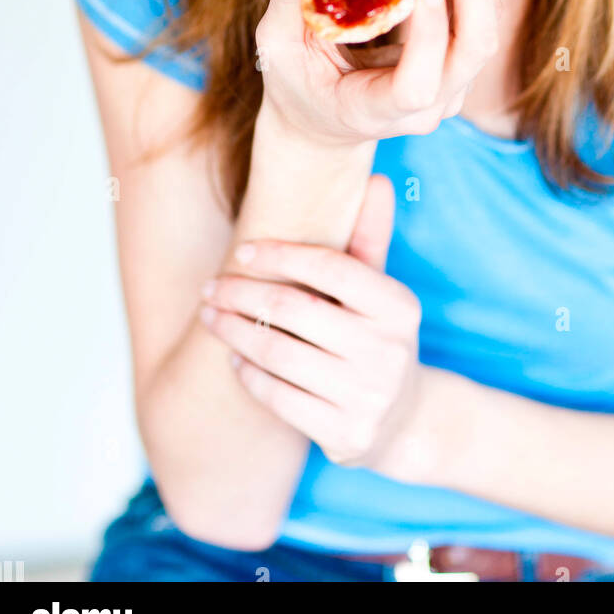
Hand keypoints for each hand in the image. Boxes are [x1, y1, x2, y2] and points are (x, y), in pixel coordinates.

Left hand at [197, 175, 423, 469]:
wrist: (404, 421)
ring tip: (210, 316)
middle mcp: (388, 350)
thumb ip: (370, 238)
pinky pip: (279, 397)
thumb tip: (378, 178)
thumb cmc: (377, 338)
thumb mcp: (380, 292)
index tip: (242, 250)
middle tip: (209, 286)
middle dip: (242, 293)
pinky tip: (235, 358)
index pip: (331, 267)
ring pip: (279, 354)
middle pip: (295, 309)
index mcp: (398, 305)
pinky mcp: (346, 436)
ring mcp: (368, 396)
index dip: (281, 254)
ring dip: (234, 331)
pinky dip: (250, 374)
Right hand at [255, 0, 501, 146]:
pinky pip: (480, 7)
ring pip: (487, 21)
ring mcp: (453, 81)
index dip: (428, 35)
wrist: (326, 121)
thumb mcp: (279, 48)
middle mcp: (431, 102)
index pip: (418, 84)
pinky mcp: (460, 55)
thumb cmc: (298, 86)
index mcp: (380, 110)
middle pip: (476, 46)